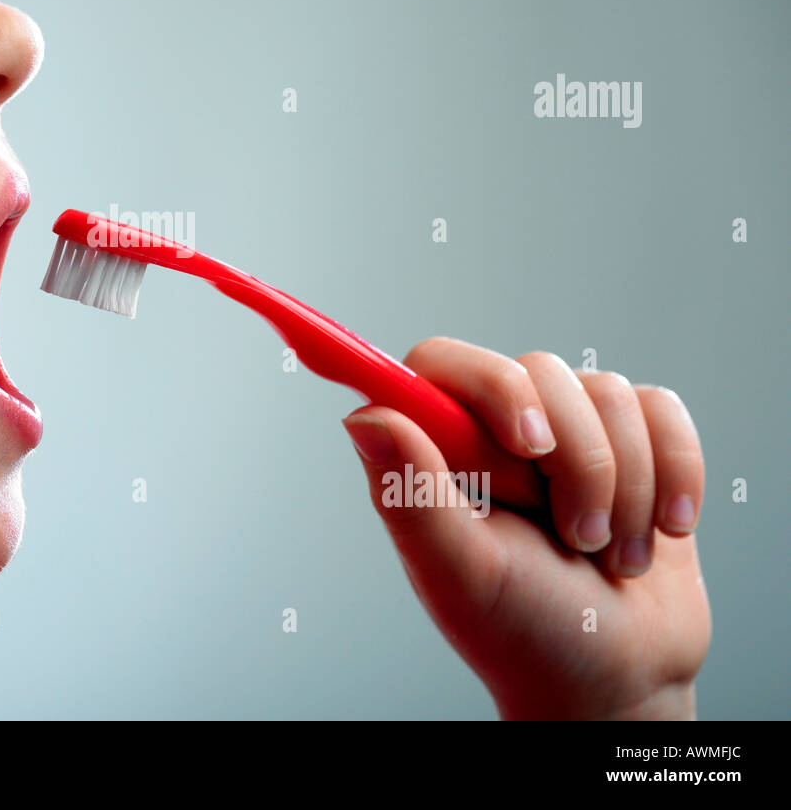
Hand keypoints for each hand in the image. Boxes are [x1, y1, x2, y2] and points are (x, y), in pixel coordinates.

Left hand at [344, 337, 710, 719]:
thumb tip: (364, 418)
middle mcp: (496, 427)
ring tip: (609, 556)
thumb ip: (411, 494)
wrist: (621, 676)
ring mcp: (568, 428)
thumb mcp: (462, 573)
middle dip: (578, 465)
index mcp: (438, 451)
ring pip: (609, 394)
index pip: (440, 363)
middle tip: (574, 540)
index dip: (491, 386)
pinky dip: (676, 473)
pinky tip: (668, 529)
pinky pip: (662, 411)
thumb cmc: (527, 631)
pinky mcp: (634, 439)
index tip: (530, 445)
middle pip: (541, 373)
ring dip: (626, 489)